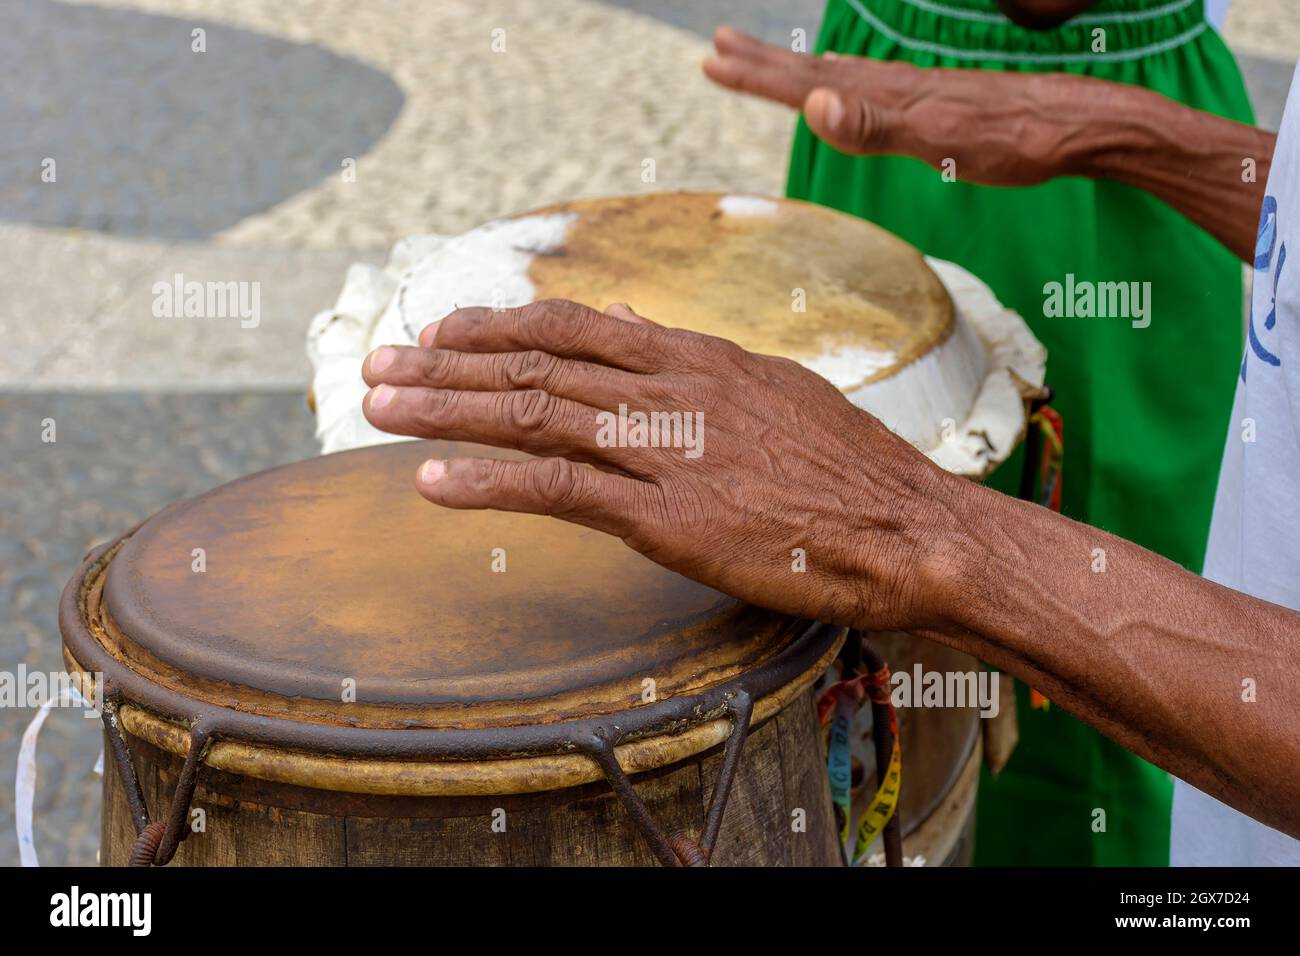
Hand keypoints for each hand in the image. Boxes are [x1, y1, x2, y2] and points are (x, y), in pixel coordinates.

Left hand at [361, 300, 964, 630]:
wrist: (908, 526)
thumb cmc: (848, 466)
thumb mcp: (772, 386)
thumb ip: (690, 355)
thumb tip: (626, 317)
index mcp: (698, 358)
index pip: (578, 325)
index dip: (500, 325)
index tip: (443, 330)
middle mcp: (673, 390)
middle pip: (538, 364)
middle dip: (448, 363)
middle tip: (379, 362)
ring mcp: (669, 451)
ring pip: (536, 416)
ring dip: (447, 411)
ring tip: (377, 406)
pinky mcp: (671, 518)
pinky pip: (563, 491)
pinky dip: (490, 483)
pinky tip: (433, 482)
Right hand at [703, 25, 1129, 184]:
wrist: (1078, 126)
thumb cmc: (1013, 140)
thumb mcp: (939, 141)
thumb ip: (874, 127)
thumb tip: (813, 106)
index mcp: (885, 95)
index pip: (805, 83)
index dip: (757, 76)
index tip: (713, 60)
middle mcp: (894, 86)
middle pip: (813, 72)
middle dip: (762, 62)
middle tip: (718, 46)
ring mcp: (914, 93)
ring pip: (838, 77)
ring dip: (795, 70)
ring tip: (763, 60)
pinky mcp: (934, 104)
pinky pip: (868, 89)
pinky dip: (838, 85)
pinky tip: (842, 90)